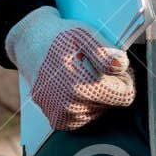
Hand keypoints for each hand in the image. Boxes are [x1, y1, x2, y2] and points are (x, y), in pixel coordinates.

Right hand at [5, 5, 134, 129]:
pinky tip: (73, 86)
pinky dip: (84, 103)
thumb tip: (121, 67)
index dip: (124, 79)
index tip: (114, 67)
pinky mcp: (57, 121)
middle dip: (109, 86)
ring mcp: (62, 116)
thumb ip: (105, 52)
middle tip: (94, 66)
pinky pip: (85, 117)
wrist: (29, 43)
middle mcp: (71, 107)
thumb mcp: (85, 35)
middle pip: (112, 104)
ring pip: (99, 112)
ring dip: (95, 95)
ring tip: (80, 74)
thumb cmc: (60, 37)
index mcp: (82, 87)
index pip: (125, 96)